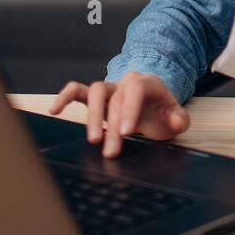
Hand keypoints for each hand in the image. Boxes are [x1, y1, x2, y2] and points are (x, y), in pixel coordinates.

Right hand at [49, 72, 189, 157]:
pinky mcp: (95, 97)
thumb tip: (174, 121)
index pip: (135, 91)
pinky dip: (65, 97)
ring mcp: (109, 89)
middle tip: (111, 151)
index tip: (126, 131)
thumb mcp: (176, 118)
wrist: (154, 107)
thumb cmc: (162, 113)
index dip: (129, 109)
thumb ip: (179, 119)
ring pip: (95, 92)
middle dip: (112, 126)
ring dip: (91, 116)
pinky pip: (77, 90)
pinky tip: (55, 110)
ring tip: (92, 140)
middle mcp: (125, 83)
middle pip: (114, 98)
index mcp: (147, 83)